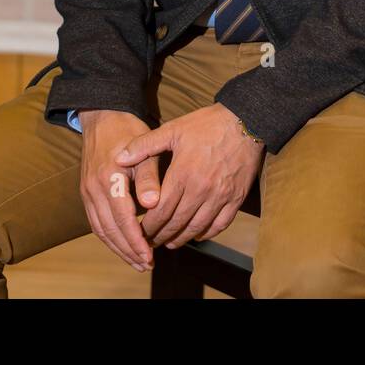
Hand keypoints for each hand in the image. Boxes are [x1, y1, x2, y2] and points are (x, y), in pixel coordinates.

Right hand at [78, 109, 162, 271]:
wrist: (103, 117)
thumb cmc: (129, 132)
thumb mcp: (145, 149)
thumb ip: (148, 178)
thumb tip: (153, 205)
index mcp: (109, 178)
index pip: (122, 218)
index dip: (135, 240)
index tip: (149, 255)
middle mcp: (93, 188)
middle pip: (109, 229)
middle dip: (127, 250)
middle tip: (146, 264)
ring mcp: (87, 191)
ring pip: (100, 229)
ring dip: (118, 248)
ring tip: (137, 260)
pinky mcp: (86, 192)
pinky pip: (95, 222)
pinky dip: (109, 237)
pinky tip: (122, 245)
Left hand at [115, 103, 263, 249]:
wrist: (245, 121)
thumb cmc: (207, 124)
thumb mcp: (173, 129)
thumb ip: (144, 145)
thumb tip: (119, 158)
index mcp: (183, 174)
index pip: (161, 211)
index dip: (148, 225)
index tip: (139, 231)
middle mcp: (201, 190)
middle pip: (177, 223)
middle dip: (160, 236)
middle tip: (149, 242)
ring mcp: (220, 196)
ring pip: (197, 228)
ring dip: (181, 239)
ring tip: (169, 242)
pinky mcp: (236, 198)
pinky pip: (219, 225)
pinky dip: (206, 234)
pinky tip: (196, 234)